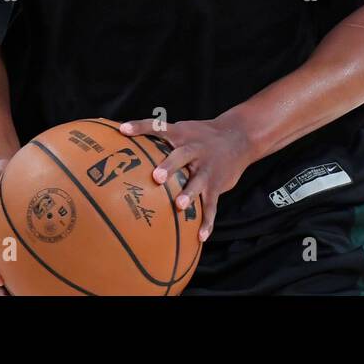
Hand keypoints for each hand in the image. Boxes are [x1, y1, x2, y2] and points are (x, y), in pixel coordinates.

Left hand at [118, 116, 255, 242]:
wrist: (239, 137)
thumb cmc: (201, 136)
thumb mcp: (184, 130)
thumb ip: (160, 137)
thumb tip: (125, 142)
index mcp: (182, 134)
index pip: (158, 127)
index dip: (140, 127)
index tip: (123, 130)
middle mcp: (195, 149)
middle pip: (181, 156)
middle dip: (169, 166)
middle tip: (156, 177)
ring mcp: (207, 168)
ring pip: (198, 181)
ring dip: (190, 193)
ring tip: (180, 206)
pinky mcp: (217, 185)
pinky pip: (212, 205)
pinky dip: (207, 221)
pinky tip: (201, 236)